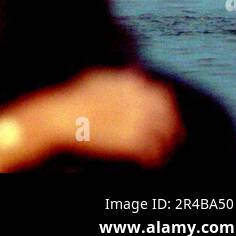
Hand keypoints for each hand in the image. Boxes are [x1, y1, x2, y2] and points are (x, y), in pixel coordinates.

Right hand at [24, 68, 181, 166]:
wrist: (63, 115)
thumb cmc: (73, 97)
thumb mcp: (97, 77)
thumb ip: (120, 76)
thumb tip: (135, 72)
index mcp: (132, 83)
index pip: (162, 95)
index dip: (166, 108)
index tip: (165, 116)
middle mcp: (140, 101)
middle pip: (168, 115)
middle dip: (172, 127)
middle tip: (172, 137)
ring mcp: (138, 121)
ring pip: (163, 135)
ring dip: (164, 145)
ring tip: (161, 154)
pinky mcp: (133, 141)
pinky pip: (152, 152)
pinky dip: (152, 159)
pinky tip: (148, 163)